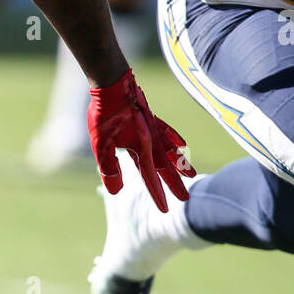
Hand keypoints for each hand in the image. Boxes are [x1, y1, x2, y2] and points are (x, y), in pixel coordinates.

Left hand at [88, 69, 193, 212]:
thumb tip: (117, 192)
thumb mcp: (101, 146)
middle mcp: (152, 141)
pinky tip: (182, 144)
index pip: (150, 178)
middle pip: (166, 167)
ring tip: (191, 174)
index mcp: (141, 150)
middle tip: (186, 198)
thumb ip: (110, 170)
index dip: (157, 195)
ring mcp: (153, 128)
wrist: (113, 84)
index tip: (165, 209)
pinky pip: (167, 131)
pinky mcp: (151, 117)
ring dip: (180, 164)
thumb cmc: (105, 115)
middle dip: (175, 184)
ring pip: (171, 150)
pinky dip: (174, 139)